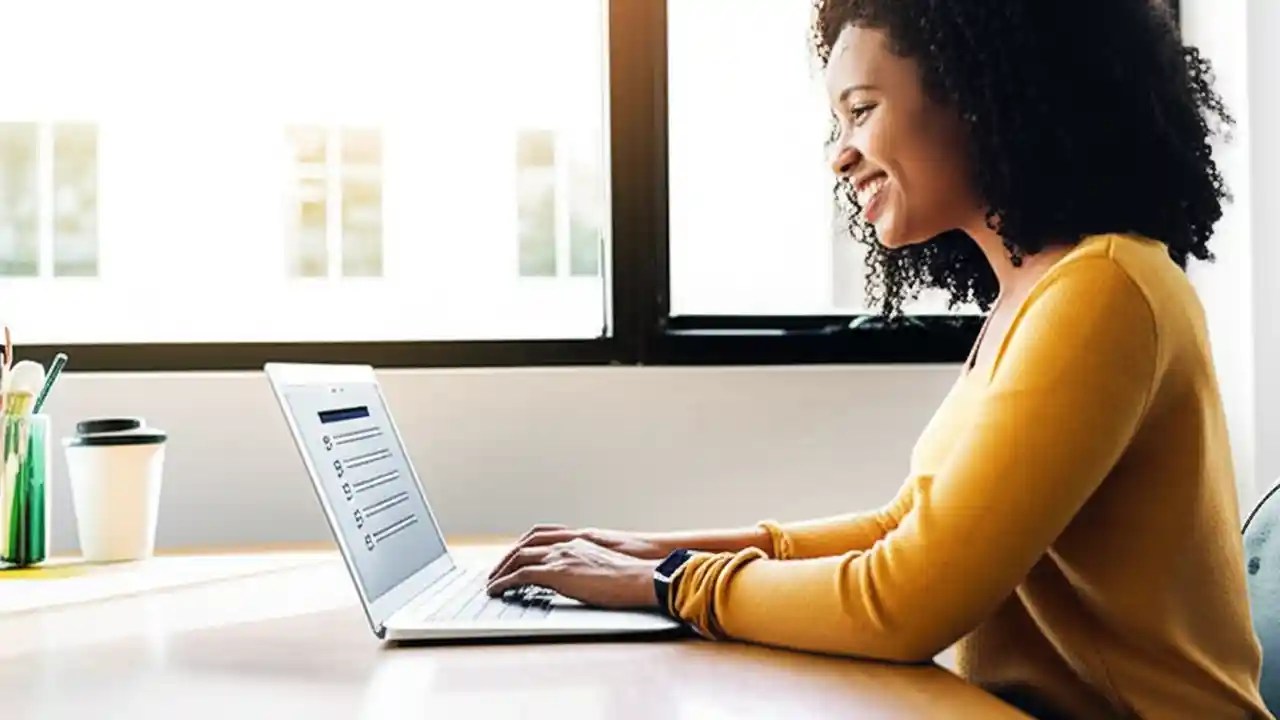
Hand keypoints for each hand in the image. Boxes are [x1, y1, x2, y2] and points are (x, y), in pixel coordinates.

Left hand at [489, 524, 670, 583]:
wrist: (640, 577)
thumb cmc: (630, 575)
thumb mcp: (604, 562)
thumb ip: (587, 563)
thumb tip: (580, 576)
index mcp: (577, 540)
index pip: (539, 536)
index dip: (522, 547)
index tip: (512, 557)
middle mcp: (566, 544)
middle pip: (524, 545)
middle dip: (506, 558)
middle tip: (495, 572)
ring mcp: (561, 556)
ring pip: (518, 557)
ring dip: (501, 570)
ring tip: (492, 583)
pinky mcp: (558, 572)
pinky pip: (521, 574)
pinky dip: (505, 582)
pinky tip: (497, 590)